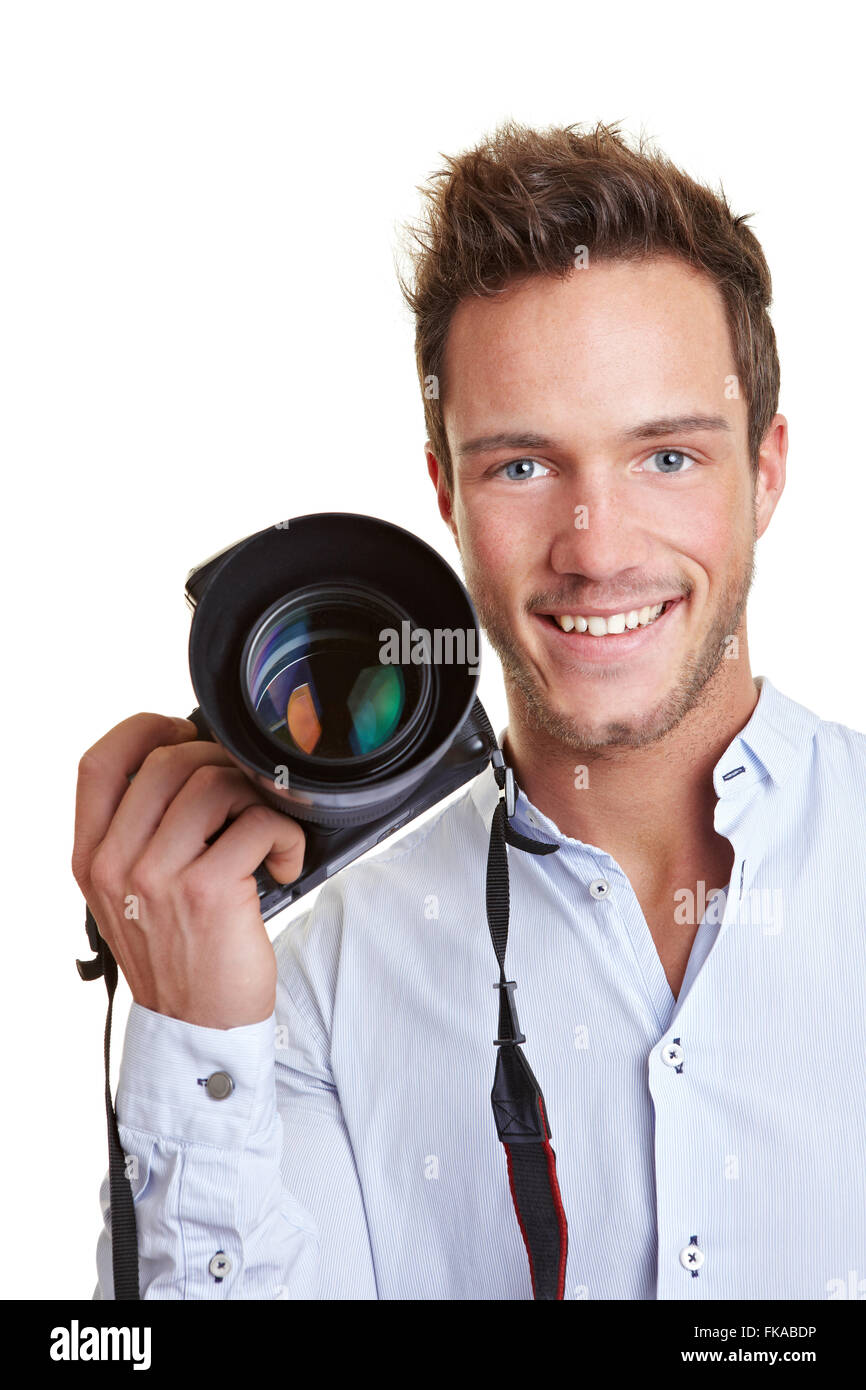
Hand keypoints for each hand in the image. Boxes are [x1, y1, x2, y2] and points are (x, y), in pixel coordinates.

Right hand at [71, 712, 304, 1027]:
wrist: (199, 1027)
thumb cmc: (180, 954)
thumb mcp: (132, 893)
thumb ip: (141, 834)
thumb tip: (190, 764)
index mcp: (91, 857)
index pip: (98, 764)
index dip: (143, 730)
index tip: (180, 732)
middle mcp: (114, 864)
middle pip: (168, 762)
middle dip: (221, 766)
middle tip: (244, 799)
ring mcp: (156, 877)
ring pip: (214, 783)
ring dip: (256, 801)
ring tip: (265, 836)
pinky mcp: (207, 891)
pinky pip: (259, 822)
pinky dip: (287, 836)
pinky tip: (285, 862)